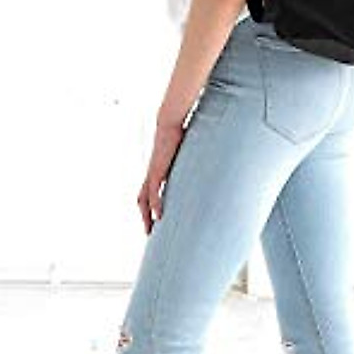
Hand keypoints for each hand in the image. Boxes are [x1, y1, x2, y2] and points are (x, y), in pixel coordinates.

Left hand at [137, 121, 186, 235]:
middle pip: (141, 199)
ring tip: (151, 229)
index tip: (157, 220)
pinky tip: (159, 216)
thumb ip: (194, 159)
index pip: (149, 193)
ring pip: (143, 199)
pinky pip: (153, 192)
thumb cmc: (180, 133)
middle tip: (150, 232)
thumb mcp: (187, 152)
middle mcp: (152, 173)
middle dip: (145, 216)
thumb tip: (212, 161)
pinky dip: (155, 205)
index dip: (151, 207)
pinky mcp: (156, 170)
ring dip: (146, 215)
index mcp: (158, 171)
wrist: (169, 121)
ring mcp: (152, 172)